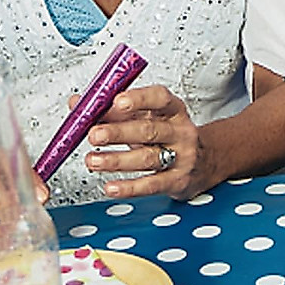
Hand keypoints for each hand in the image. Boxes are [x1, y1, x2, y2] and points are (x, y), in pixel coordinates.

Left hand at [86, 85, 211, 200]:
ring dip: (117, 160)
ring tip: (93, 161)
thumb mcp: (148, 117)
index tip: (117, 101)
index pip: (158, 98)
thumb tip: (80, 104)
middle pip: (148, 130)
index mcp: (172, 109)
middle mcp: (179, 131)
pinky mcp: (177, 180)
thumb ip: (115, 111)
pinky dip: (129, 187)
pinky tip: (111, 187)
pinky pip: (152, 184)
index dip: (138, 98)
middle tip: (94, 134)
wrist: (203, 162)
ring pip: (147, 158)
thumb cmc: (168, 136)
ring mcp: (181, 156)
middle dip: (118, 132)